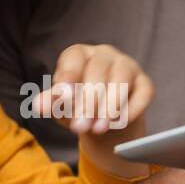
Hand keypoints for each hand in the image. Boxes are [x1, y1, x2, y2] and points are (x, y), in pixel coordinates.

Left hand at [36, 44, 152, 178]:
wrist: (102, 118)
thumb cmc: (77, 106)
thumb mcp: (61, 106)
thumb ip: (52, 103)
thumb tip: (40, 106)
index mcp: (78, 54)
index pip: (73, 59)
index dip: (68, 76)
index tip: (64, 96)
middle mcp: (104, 54)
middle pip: (98, 70)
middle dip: (88, 101)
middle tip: (80, 126)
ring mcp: (127, 66)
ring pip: (122, 79)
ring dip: (110, 106)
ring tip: (98, 129)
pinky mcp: (145, 83)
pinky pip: (142, 93)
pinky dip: (131, 110)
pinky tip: (118, 124)